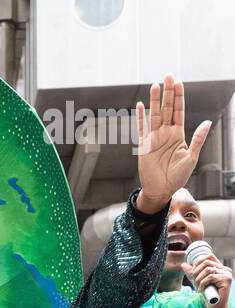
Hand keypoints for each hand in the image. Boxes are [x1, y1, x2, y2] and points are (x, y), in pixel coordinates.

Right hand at [136, 76, 210, 213]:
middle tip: (168, 75)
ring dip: (155, 100)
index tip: (179, 83)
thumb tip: (207, 122)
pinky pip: (141, 128)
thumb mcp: (191, 158)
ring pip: (155, 114)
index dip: (179, 97)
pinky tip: (140, 105)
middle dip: (168, 92)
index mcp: (178, 135)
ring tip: (156, 85)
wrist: (161, 191)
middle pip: (167, 108)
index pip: (178, 111)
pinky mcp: (144, 146)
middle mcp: (166, 133)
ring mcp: (154, 138)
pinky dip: (140, 117)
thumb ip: (198, 139)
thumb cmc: (177, 177)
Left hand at [184, 253, 234, 307]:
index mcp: (219, 268)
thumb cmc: (208, 298)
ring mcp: (227, 274)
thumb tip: (184, 264)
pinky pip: (210, 277)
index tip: (193, 272)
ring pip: (208, 269)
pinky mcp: (226, 281)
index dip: (198, 261)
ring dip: (199, 279)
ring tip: (198, 287)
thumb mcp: (198, 283)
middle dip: (196, 271)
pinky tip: (201, 290)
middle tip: (194, 282)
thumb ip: (193, 273)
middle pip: (206, 261)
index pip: (208, 256)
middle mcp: (225, 269)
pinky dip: (202, 284)